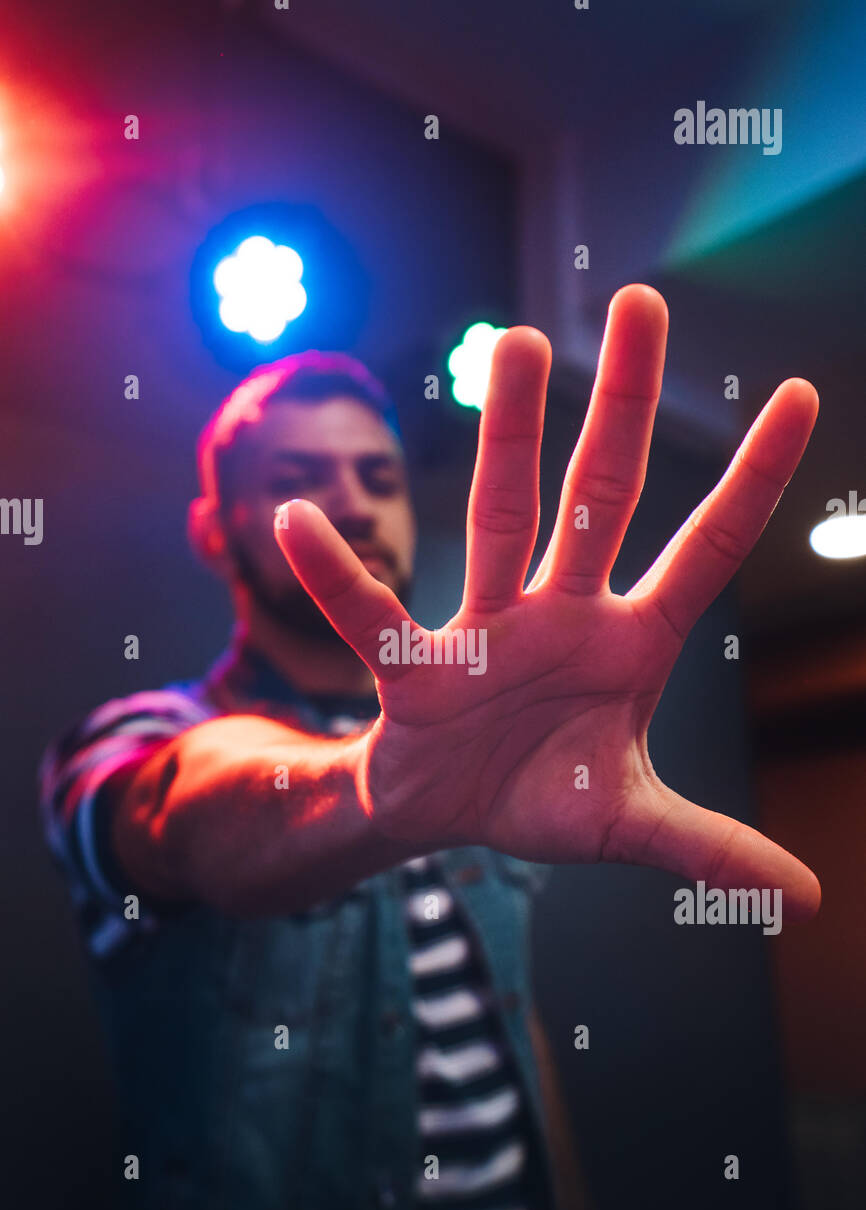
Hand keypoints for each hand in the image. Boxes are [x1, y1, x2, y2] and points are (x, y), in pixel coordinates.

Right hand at [274, 285, 820, 920]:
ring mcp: (487, 630)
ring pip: (501, 520)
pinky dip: (337, 577)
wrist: (448, 813)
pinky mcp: (413, 666)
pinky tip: (303, 524)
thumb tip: (811, 898)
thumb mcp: (632, 824)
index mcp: (629, 644)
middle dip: (621, 407)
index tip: (802, 394)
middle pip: (600, 496)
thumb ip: (712, 848)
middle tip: (643, 301)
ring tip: (517, 344)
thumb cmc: (543, 797)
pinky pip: (374, 616)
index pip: (704, 549)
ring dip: (509, 437)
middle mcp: (562, 614)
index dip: (753, 480)